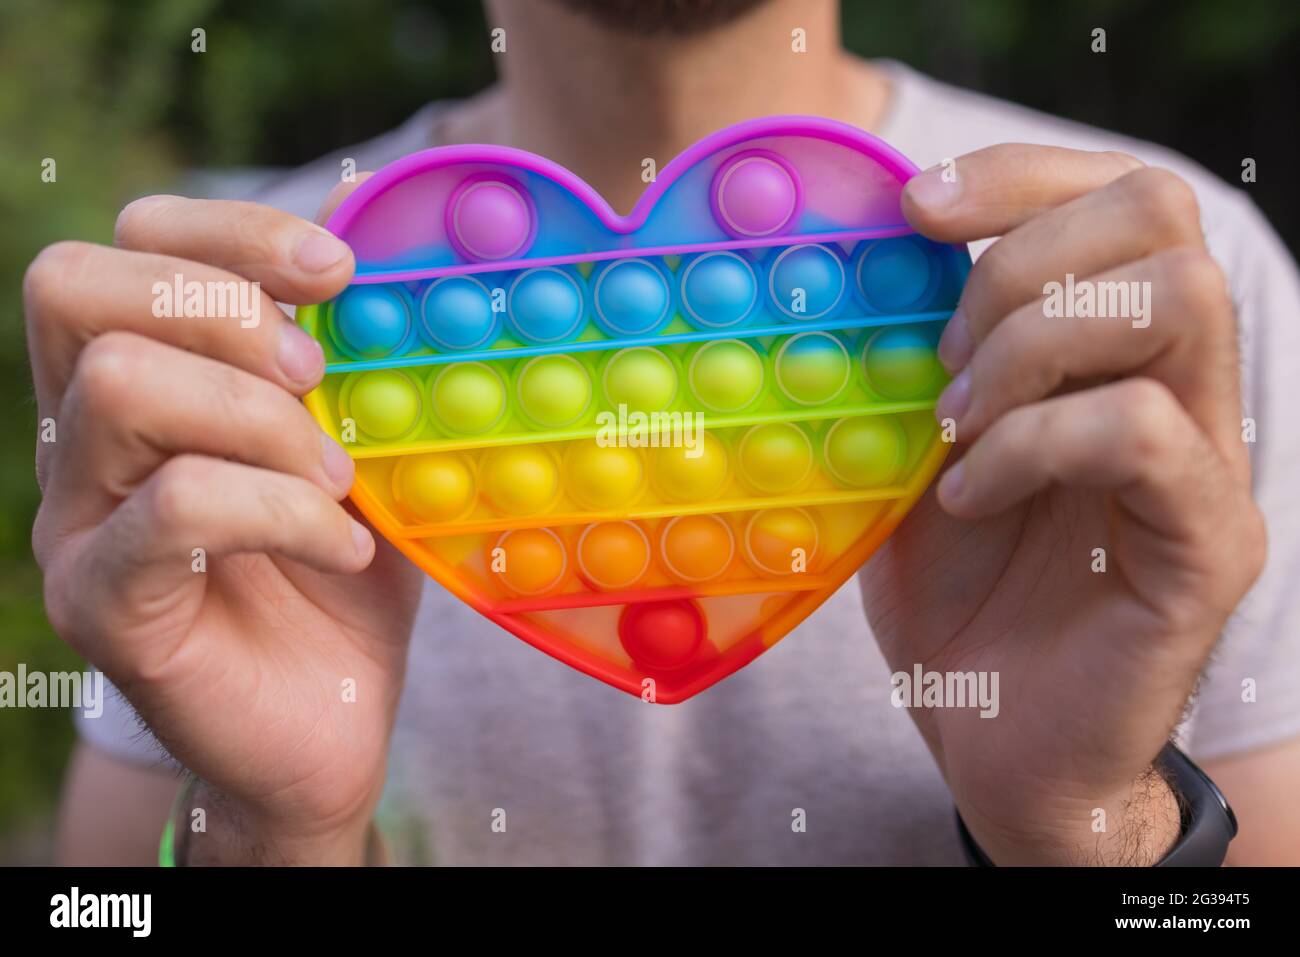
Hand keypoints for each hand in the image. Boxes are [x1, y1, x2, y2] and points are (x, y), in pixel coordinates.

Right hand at [27, 182, 422, 863]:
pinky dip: (285, 511)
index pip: (129, 243)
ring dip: (261, 419)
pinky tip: (342, 548)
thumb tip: (386, 238)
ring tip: (337, 479)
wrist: (330, 718)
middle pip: (76, 287)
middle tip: (316, 377)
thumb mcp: (364, 445)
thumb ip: (356, 356)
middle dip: (225, 307)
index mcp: (143, 376)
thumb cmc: (344, 572)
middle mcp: (81, 437)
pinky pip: (177, 505)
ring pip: (120, 385)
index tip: (338, 270)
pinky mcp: (100, 600)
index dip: (232, 231)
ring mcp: (76, 519)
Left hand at [860, 146, 1265, 864]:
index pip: (1119, 197)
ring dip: (1029, 347)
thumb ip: (907, 363)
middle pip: (1162, 217)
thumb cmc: (953, 595)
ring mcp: (1207, 464)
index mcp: (1114, 353)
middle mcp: (1182, 389)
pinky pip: (1144, 432)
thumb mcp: (910, 455)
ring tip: (953, 425)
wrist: (990, 738)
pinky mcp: (1207, 543)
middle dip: (1019, 260)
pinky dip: (1033, 445)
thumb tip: (853, 265)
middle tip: (939, 354)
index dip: (1021, 174)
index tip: (916, 207)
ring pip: (1176, 302)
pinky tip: (969, 497)